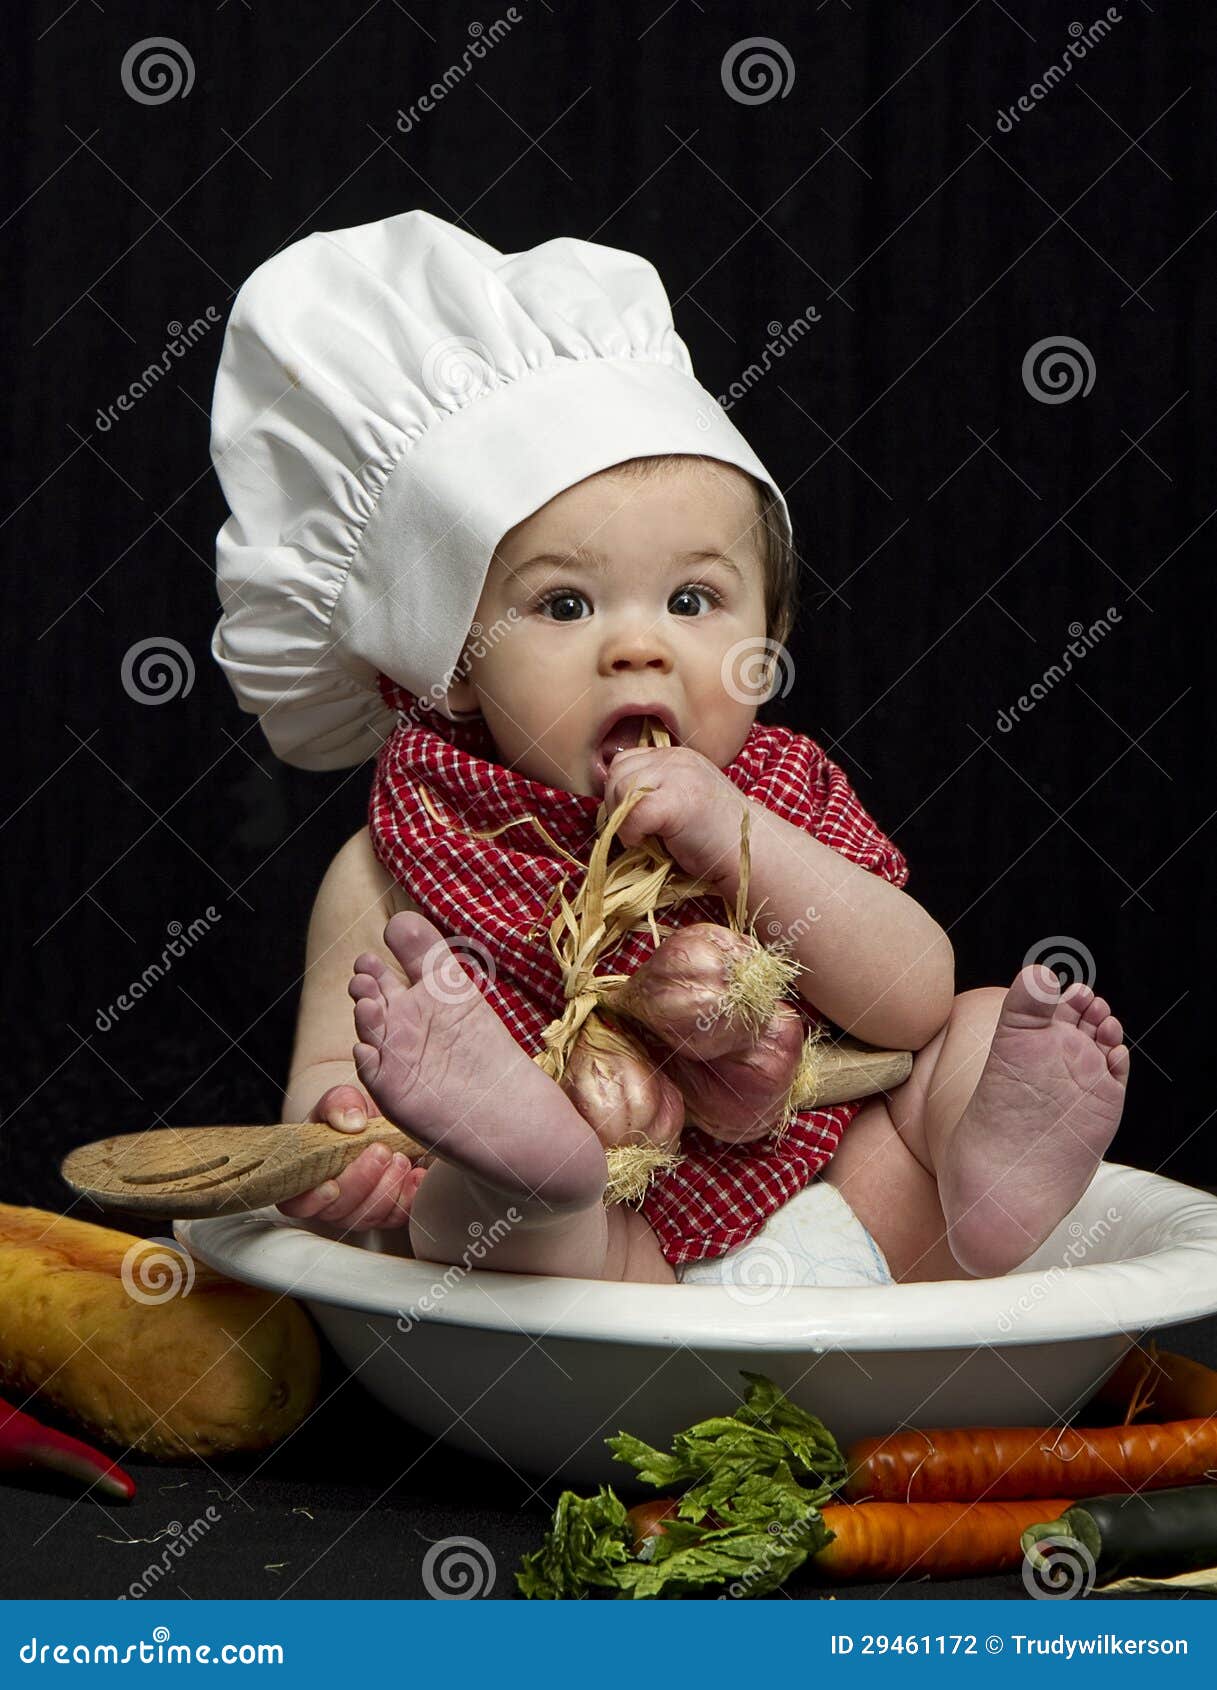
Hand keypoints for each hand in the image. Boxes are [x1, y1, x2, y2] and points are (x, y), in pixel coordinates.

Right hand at [276, 1082, 424, 1228]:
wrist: (386, 1122)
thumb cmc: (354, 1116)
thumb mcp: (343, 1101)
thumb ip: (339, 1104)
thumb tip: (352, 1121)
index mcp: (306, 1177)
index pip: (297, 1203)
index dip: (312, 1200)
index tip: (331, 1184)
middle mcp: (329, 1202)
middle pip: (338, 1211)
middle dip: (361, 1182)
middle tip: (381, 1151)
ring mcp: (359, 1211)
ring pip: (368, 1217)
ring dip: (386, 1189)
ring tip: (401, 1158)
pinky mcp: (389, 1212)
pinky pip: (397, 1216)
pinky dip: (409, 1197)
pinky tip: (417, 1175)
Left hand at [600, 745, 753, 889]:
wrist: (750, 854)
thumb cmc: (716, 838)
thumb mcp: (682, 802)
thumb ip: (654, 792)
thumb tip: (613, 804)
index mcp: (678, 757)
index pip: (626, 761)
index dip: (620, 791)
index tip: (632, 817)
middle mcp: (677, 760)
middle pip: (618, 771)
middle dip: (615, 803)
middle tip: (633, 829)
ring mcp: (678, 777)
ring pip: (621, 788)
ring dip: (622, 818)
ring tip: (642, 836)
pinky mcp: (676, 800)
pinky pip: (631, 812)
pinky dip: (630, 832)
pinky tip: (644, 843)